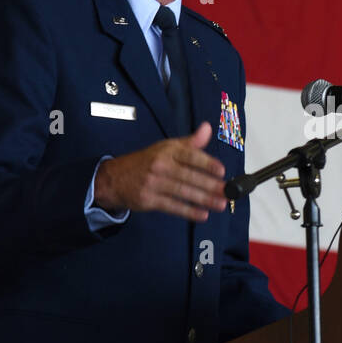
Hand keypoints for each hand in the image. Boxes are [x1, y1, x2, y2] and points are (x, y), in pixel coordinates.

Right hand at [93, 122, 227, 220]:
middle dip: (210, 185)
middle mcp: (160, 165)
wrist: (114, 178)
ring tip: (220, 204)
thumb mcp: (166, 147)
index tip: (221, 170)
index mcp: (167, 151)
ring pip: (182, 191)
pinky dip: (187, 211)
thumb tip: (207, 128)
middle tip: (227, 192)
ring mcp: (153, 183)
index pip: (189, 155)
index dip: (206, 163)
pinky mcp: (148, 199)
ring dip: (203, 199)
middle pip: (188, 175)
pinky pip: (171, 206)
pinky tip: (202, 214)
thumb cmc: (146, 162)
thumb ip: (190, 142)